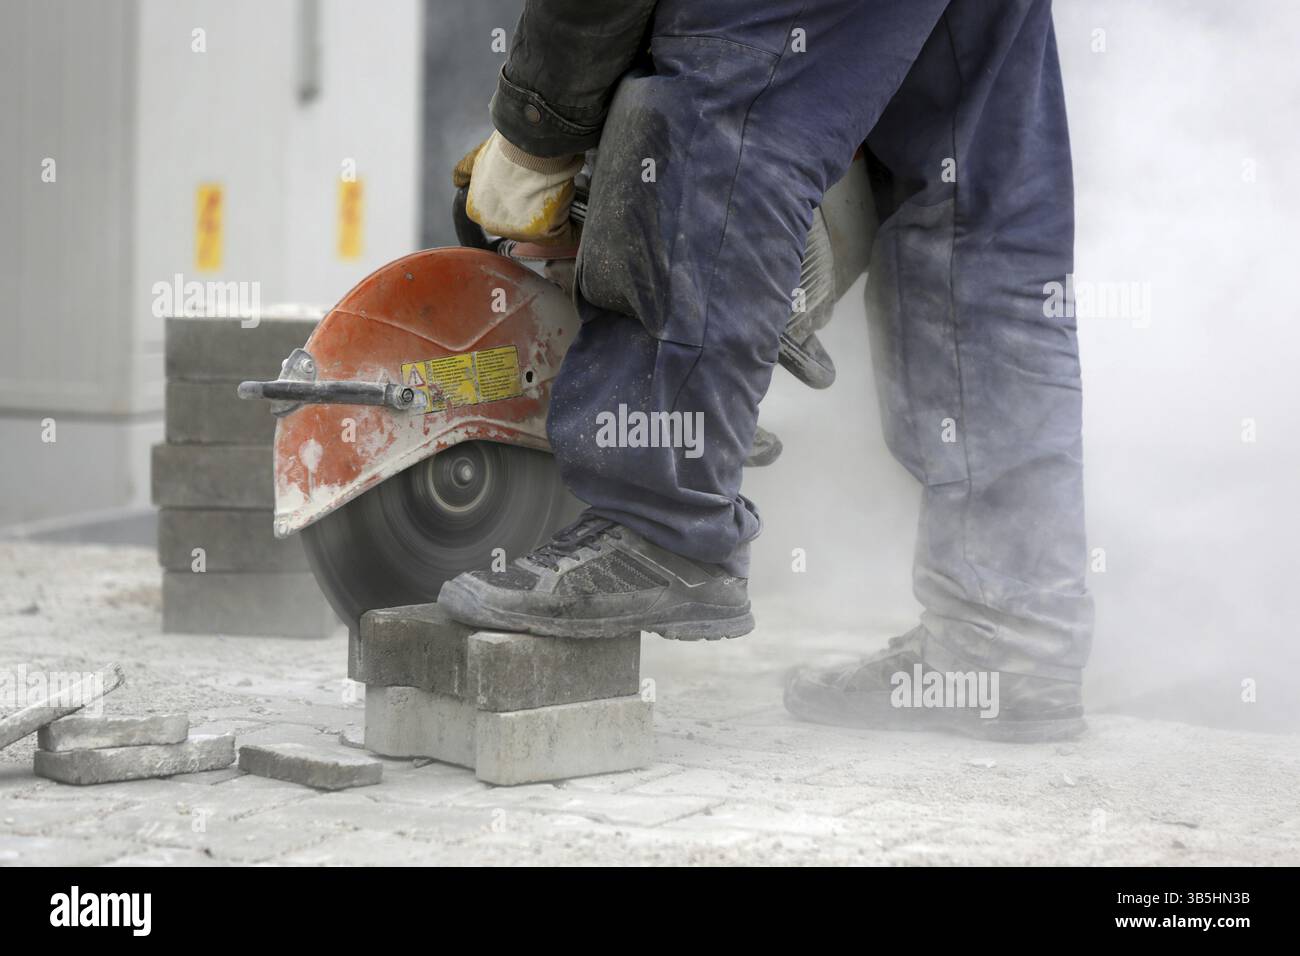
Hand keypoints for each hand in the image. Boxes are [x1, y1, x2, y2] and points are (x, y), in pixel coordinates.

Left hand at [453, 131, 580, 245]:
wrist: (530, 145)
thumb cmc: (508, 148)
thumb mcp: (479, 157)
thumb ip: (465, 169)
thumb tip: (458, 180)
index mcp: (478, 211)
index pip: (501, 215)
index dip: (519, 203)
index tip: (531, 193)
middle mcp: (495, 226)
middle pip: (522, 226)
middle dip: (536, 213)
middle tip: (548, 193)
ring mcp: (519, 232)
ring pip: (543, 232)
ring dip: (555, 220)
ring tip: (562, 199)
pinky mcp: (544, 233)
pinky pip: (564, 237)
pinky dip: (573, 229)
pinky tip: (578, 218)